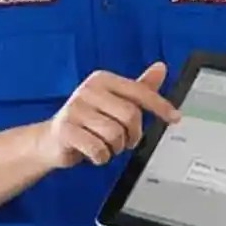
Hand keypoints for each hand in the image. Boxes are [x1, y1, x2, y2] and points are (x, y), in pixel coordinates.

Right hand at [33, 62, 180, 168]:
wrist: (51, 140)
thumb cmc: (86, 120)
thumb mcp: (113, 102)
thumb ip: (138, 87)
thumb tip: (161, 68)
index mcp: (102, 80)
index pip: (138, 91)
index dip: (160, 106)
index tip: (175, 118)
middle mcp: (88, 90)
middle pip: (130, 116)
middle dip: (132, 135)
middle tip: (125, 140)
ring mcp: (75, 109)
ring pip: (115, 135)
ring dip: (115, 148)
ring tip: (104, 144)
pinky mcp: (66, 130)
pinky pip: (98, 149)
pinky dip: (101, 157)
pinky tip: (93, 152)